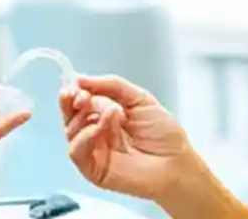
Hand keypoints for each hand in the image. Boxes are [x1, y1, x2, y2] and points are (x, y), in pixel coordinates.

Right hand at [60, 75, 195, 201]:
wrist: (176, 164)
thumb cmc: (165, 136)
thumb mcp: (140, 99)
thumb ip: (112, 85)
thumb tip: (82, 78)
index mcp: (107, 114)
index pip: (81, 100)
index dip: (76, 90)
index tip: (76, 83)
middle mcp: (98, 131)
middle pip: (70, 115)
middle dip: (71, 101)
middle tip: (79, 95)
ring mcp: (94, 150)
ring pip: (71, 131)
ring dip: (83, 117)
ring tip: (108, 111)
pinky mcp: (93, 169)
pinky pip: (76, 151)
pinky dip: (85, 136)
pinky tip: (100, 129)